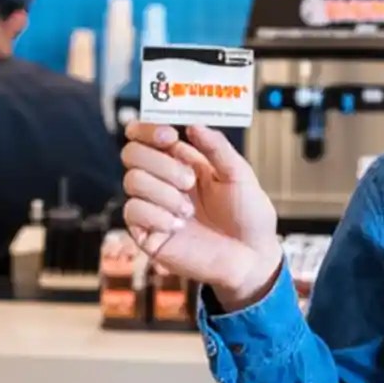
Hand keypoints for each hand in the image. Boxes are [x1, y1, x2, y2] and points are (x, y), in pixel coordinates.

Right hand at [122, 123, 282, 311]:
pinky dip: (155, 215)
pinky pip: (132, 212)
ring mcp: (154, 207)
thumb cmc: (250, 216)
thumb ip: (217, 148)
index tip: (168, 135)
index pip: (149, 135)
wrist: (252, 258)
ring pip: (131, 181)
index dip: (148, 129)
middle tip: (188, 180)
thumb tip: (192, 124)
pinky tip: (177, 226)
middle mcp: (165, 181)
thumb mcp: (240, 175)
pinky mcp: (147, 233)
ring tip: (189, 211)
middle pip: (132, 154)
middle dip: (159, 162)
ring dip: (163, 192)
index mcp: (184, 161)